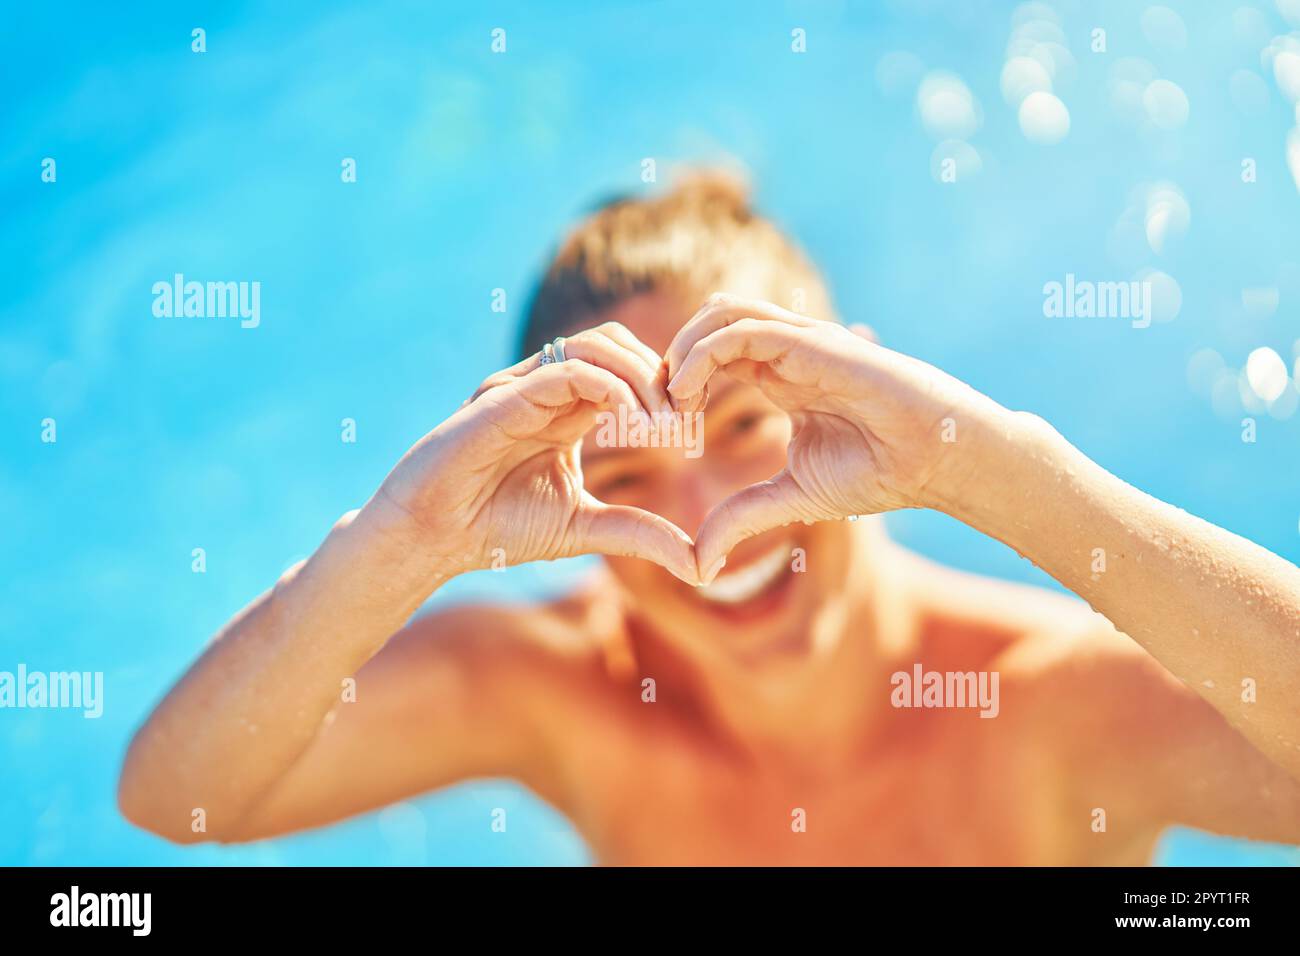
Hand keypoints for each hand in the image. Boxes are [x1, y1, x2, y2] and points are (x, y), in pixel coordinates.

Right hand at [372, 323, 699, 583]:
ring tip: (665, 427)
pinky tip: (633, 428)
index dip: (667, 391)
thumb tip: (700, 565)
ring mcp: (522, 385)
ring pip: (597, 345)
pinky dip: (610, 391)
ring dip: (642, 379)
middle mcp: (546, 387)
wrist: (430, 538)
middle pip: (618, 342)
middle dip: (661, 377)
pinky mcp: (502, 397)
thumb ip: (639, 534)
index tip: (692, 435)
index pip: (628, 368)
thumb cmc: (496, 528)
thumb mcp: (585, 529)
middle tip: (686, 426)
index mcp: (567, 408)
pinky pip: (567, 372)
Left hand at [664, 294, 1002, 581]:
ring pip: (719, 311)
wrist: (935, 459)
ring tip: (670, 401)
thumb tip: (699, 564)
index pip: (708, 355)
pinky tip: (688, 394)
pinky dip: (702, 354)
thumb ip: (741, 517)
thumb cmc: (878, 471)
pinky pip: (741, 329)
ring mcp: (799, 341)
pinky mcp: (812, 342)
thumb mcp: (791, 498)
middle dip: (669, 360)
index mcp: (778, 377)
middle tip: (656, 413)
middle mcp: (784, 351)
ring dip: (681, 349)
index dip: (676, 384)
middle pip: (705, 322)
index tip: (662, 433)